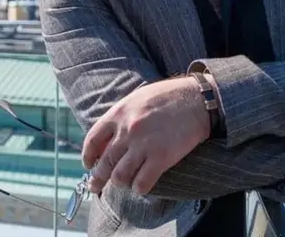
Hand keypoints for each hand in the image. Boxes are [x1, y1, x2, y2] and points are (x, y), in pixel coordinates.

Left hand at [82, 76, 209, 195]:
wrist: (197, 99)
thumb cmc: (168, 96)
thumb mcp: (138, 98)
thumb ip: (122, 116)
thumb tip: (110, 137)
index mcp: (119, 113)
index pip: (93, 139)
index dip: (88, 155)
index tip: (88, 164)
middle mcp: (127, 130)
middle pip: (104, 163)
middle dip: (97, 179)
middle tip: (96, 186)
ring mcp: (143, 145)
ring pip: (120, 176)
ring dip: (121, 183)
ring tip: (125, 183)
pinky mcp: (161, 158)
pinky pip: (142, 183)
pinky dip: (139, 188)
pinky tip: (142, 186)